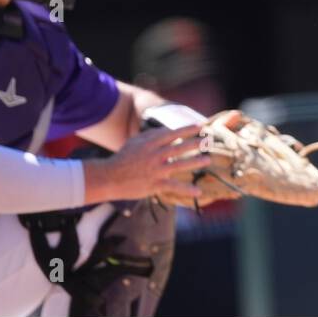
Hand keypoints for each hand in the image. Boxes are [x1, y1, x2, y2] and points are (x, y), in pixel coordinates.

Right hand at [82, 123, 212, 204]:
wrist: (109, 178)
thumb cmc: (123, 158)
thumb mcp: (135, 142)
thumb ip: (151, 135)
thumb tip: (168, 130)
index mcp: (150, 143)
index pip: (172, 133)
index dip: (187, 129)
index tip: (201, 126)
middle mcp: (154, 155)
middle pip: (179, 147)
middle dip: (196, 143)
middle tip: (209, 141)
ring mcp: (155, 170)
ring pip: (180, 164)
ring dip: (196, 162)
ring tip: (208, 160)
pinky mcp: (154, 184)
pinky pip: (174, 186)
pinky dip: (187, 189)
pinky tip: (198, 190)